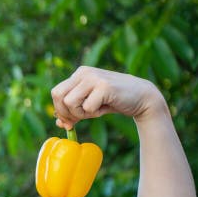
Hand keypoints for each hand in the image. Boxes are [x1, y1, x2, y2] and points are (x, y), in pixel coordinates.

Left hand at [50, 66, 165, 129]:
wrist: (141, 97)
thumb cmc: (113, 101)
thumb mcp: (90, 106)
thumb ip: (74, 112)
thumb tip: (58, 123)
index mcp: (79, 74)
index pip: (56, 92)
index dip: (59, 109)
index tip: (69, 121)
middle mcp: (84, 72)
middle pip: (58, 96)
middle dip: (66, 113)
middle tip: (80, 118)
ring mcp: (94, 78)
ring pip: (70, 102)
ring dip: (81, 113)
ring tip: (95, 110)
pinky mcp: (104, 86)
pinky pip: (87, 107)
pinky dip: (94, 113)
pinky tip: (105, 108)